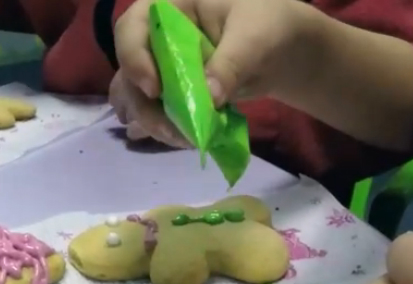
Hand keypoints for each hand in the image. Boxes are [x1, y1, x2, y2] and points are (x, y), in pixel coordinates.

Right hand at [111, 0, 315, 146]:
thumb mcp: (253, 37)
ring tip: (186, 141)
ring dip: (154, 123)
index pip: (131, 28)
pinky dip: (167, 128)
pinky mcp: (174, 92)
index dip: (134, 59)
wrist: (283, 48)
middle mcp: (157, 36)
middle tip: (174, 132)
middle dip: (146, 107)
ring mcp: (163, 66)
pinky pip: (158, 112)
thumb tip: (209, 98)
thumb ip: (231, 64)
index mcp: (168, 6)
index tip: (155, 90)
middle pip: (129, 71)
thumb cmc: (268, 24)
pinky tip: (183, 141)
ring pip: (138, 97)